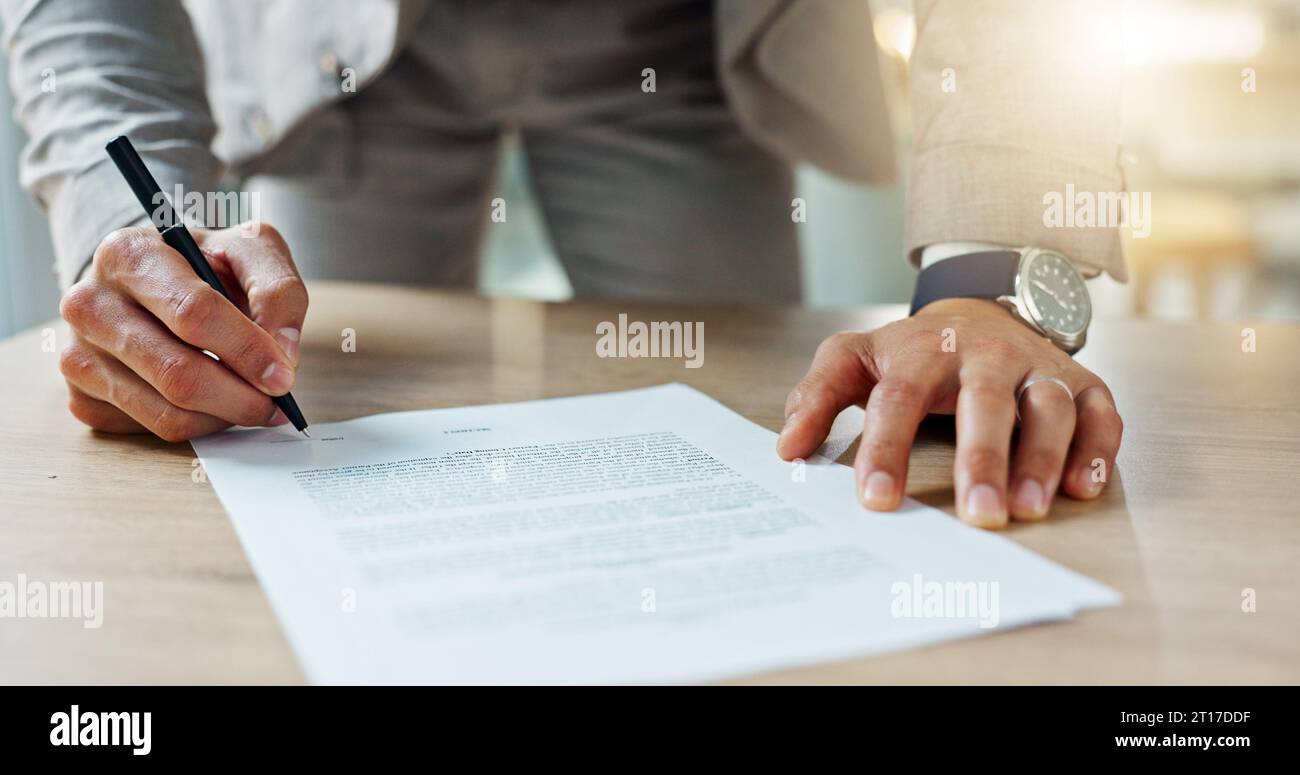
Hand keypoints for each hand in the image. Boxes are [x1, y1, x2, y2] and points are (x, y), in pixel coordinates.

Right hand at [59, 223, 307, 440]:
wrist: (153, 276)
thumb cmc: (204, 264)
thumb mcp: (249, 251)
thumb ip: (277, 291)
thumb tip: (283, 355)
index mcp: (128, 254)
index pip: (193, 313)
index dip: (247, 351)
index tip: (283, 377)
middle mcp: (89, 303)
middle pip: (177, 373)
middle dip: (241, 397)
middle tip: (276, 404)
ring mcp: (77, 353)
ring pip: (166, 412)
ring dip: (223, 416)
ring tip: (251, 401)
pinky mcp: (82, 394)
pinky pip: (152, 429)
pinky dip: (197, 425)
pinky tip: (213, 402)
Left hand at [777, 298, 1122, 527]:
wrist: (978, 310)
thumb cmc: (912, 351)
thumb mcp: (855, 358)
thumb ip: (816, 396)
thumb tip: (787, 448)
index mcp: (923, 351)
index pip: (899, 399)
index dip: (887, 448)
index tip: (876, 500)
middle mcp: (986, 355)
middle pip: (985, 403)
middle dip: (981, 459)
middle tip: (975, 515)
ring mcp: (1037, 367)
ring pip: (1050, 407)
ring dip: (1043, 458)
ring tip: (1028, 508)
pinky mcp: (1082, 381)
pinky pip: (1101, 413)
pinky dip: (1099, 448)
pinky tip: (1083, 487)